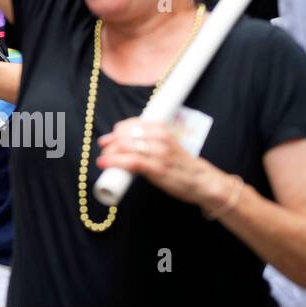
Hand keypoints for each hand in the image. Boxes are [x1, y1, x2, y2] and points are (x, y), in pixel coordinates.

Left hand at [95, 117, 217, 205]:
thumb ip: (147, 140)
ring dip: (108, 154)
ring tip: (105, 161)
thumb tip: (120, 141)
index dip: (114, 133)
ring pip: (123, 146)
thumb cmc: (180, 164)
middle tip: (105, 153)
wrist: (201, 181)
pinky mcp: (157, 168)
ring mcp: (159, 153)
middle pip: (123, 135)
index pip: (129, 125)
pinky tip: (104, 164)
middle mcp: (159, 137)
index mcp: (160, 129)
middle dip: (109, 145)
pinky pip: (130, 161)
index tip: (106, 141)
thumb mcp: (165, 144)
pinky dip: (113, 161)